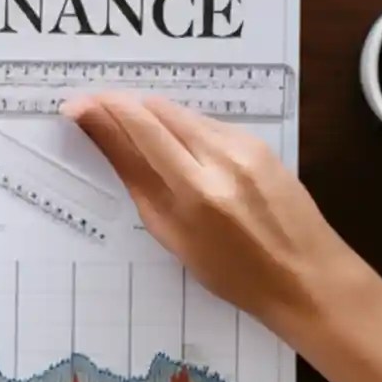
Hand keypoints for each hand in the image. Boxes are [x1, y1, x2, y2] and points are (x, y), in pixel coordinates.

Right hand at [62, 93, 369, 332]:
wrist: (307, 276)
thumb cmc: (233, 273)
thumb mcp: (173, 235)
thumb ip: (137, 180)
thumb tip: (103, 137)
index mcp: (196, 191)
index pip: (140, 130)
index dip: (103, 111)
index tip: (74, 105)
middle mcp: (221, 158)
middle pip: (158, 110)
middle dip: (120, 105)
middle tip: (90, 109)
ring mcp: (244, 145)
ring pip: (181, 112)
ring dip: (148, 114)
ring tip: (125, 126)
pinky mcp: (258, 141)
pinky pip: (206, 122)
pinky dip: (180, 126)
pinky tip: (171, 143)